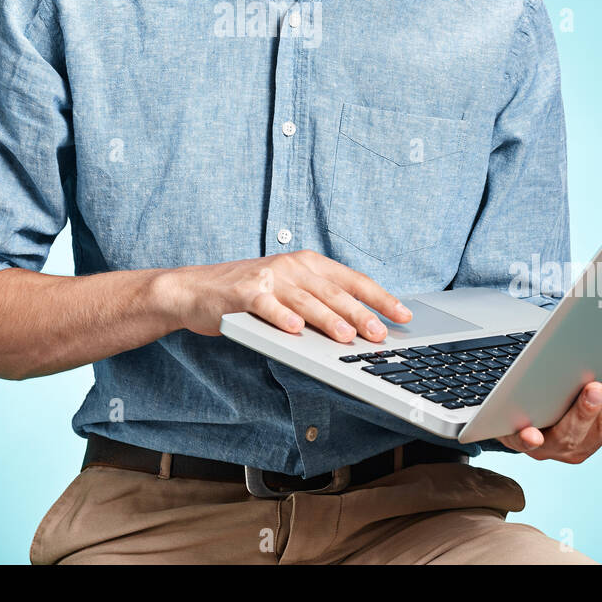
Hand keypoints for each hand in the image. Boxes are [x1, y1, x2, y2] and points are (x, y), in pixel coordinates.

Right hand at [159, 249, 411, 344]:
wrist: (197, 289)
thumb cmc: (249, 292)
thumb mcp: (289, 289)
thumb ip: (320, 302)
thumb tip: (360, 325)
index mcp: (308, 263)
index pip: (352, 280)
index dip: (379, 297)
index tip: (403, 314)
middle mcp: (292, 266)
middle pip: (334, 291)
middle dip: (361, 314)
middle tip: (380, 333)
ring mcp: (269, 278)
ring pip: (306, 301)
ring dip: (328, 319)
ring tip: (347, 337)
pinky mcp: (244, 293)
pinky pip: (267, 306)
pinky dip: (282, 317)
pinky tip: (296, 330)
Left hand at [497, 367, 601, 461]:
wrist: (508, 416)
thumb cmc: (558, 403)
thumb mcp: (596, 403)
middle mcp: (581, 442)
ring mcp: (552, 445)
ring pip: (571, 434)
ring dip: (585, 413)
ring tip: (594, 390)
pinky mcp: (519, 440)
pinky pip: (524, 443)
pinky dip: (530, 439)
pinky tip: (533, 432)